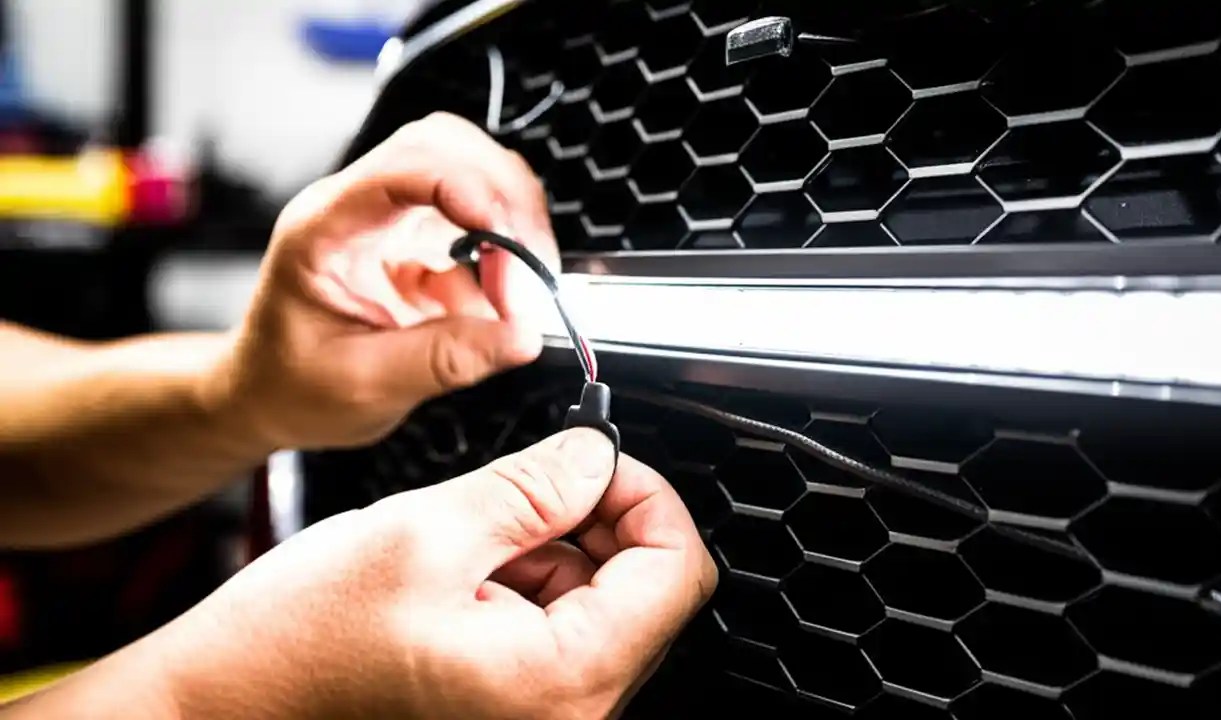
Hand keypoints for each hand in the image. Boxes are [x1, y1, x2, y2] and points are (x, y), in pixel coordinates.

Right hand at [161, 429, 717, 718]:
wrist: (220, 708)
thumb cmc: (296, 646)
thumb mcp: (425, 531)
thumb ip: (533, 486)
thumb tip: (598, 453)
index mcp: (557, 681)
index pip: (676, 573)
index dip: (646, 495)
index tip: (599, 460)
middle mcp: (564, 717)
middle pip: (645, 593)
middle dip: (598, 521)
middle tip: (533, 483)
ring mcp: (539, 719)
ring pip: (601, 610)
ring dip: (558, 552)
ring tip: (475, 536)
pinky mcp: (509, 712)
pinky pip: (558, 637)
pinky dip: (532, 586)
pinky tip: (470, 569)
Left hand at [208, 112, 558, 450]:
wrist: (268, 397)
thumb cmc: (293, 387)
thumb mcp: (364, 386)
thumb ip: (445, 359)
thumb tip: (522, 336)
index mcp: (325, 227)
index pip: (404, 167)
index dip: (468, 190)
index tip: (511, 247)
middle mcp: (361, 207)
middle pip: (448, 149)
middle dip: (505, 202)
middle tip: (530, 274)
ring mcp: (394, 220)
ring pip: (473, 174)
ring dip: (514, 225)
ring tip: (522, 292)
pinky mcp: (423, 242)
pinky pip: (482, 224)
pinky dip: (508, 259)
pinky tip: (502, 304)